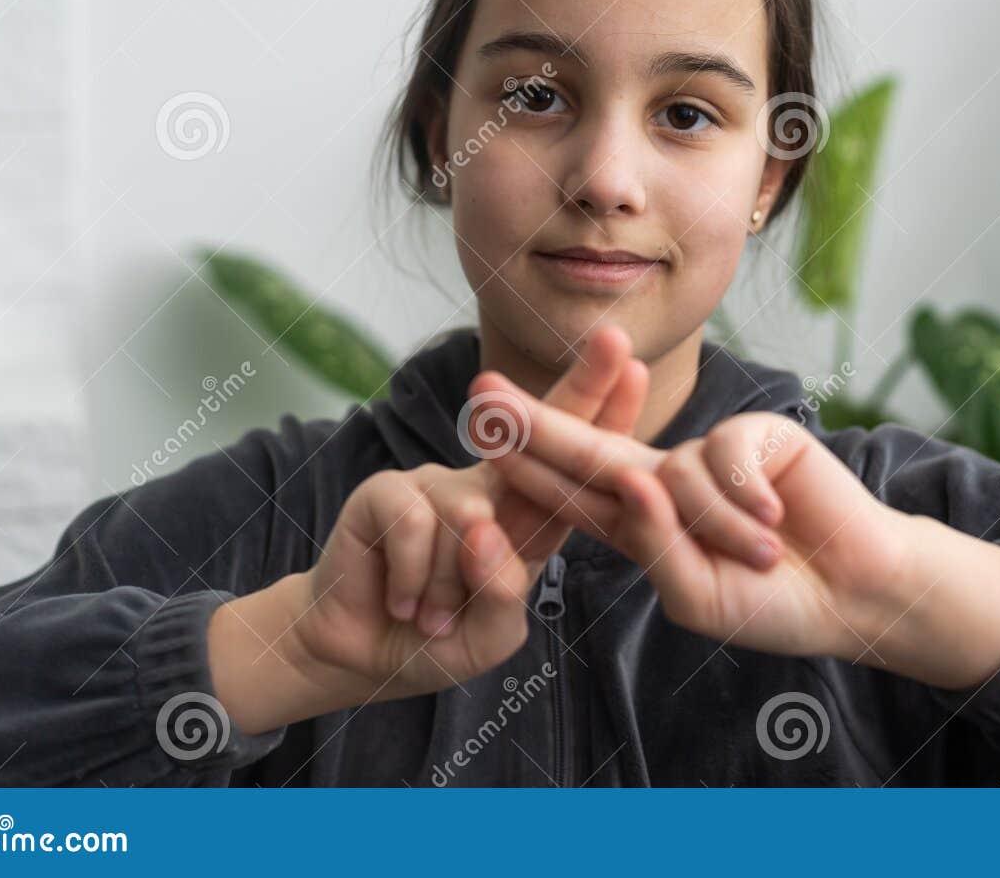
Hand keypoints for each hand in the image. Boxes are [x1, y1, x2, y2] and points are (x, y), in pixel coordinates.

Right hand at [209, 325, 645, 730]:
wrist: (360, 658)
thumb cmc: (436, 638)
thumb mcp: (491, 632)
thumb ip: (504, 591)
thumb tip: (484, 529)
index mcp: (526, 517)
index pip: (573, 467)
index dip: (605, 419)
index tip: (639, 369)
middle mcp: (488, 489)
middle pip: (540, 430)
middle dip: (583, 385)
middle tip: (615, 340)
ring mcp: (437, 482)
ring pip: (471, 519)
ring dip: (452, 587)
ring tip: (434, 618)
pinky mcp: (386, 489)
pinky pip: (416, 526)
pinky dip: (412, 579)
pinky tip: (401, 599)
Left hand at [477, 378, 999, 689]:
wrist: (856, 590)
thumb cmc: (775, 602)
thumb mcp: (698, 596)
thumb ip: (655, 547)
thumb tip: (632, 480)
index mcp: (639, 524)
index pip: (570, 494)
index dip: (525, 466)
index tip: (477, 440)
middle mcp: (663, 481)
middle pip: (588, 447)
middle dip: (536, 422)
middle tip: (481, 393)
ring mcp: (705, 454)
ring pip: (675, 474)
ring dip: (716, 525)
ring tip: (763, 554)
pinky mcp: (752, 433)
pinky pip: (725, 457)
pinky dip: (748, 498)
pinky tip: (778, 519)